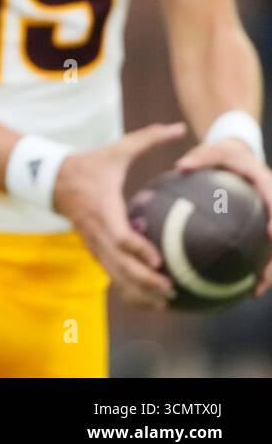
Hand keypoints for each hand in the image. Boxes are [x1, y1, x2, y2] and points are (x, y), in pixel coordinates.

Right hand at [53, 122, 185, 309]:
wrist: (50, 179)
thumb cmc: (89, 165)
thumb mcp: (117, 150)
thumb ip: (148, 138)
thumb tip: (179, 127)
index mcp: (103, 210)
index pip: (121, 236)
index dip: (139, 250)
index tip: (159, 260)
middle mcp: (97, 232)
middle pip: (119, 264)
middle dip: (144, 280)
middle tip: (171, 289)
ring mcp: (93, 243)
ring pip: (115, 275)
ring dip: (137, 290)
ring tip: (164, 302)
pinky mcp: (93, 249)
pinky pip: (111, 274)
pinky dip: (128, 288)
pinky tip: (148, 299)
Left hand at [176, 137, 271, 295]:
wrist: (241, 155)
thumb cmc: (226, 154)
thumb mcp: (215, 151)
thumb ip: (200, 158)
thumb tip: (180, 167)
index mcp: (267, 184)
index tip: (271, 234)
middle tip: (263, 278)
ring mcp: (269, 219)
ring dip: (266, 271)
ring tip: (252, 292)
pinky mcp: (260, 229)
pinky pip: (257, 250)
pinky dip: (250, 266)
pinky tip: (235, 285)